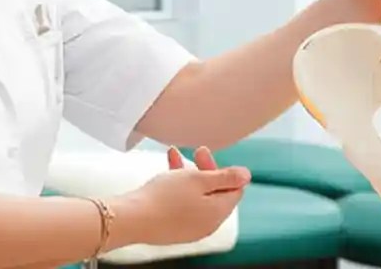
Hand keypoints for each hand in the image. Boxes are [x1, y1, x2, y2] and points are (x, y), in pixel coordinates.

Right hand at [110, 147, 249, 247]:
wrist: (133, 219)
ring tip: (174, 157)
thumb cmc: (165, 197)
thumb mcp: (198, 179)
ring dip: (189, 176)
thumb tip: (247, 175)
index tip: (205, 153)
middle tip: (194, 151)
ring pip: (197, 197)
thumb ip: (225, 177)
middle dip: (205, 170)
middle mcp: (208, 223)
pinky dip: (178, 189)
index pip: (234, 189)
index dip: (224, 169)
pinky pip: (183, 206)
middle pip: (215, 193)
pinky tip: (165, 176)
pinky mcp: (174, 228)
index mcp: (218, 212)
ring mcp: (190, 228)